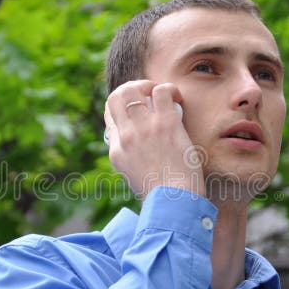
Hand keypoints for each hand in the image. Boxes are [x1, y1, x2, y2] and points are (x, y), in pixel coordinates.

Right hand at [104, 80, 204, 197]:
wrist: (174, 203)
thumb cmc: (162, 195)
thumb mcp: (135, 177)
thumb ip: (131, 157)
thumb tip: (136, 144)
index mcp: (116, 150)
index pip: (110, 114)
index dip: (123, 106)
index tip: (139, 109)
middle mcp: (126, 137)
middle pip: (116, 96)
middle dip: (131, 88)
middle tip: (148, 95)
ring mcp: (144, 128)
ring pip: (134, 88)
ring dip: (150, 86)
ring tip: (163, 95)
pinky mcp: (165, 124)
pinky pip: (162, 91)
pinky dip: (170, 89)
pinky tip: (178, 99)